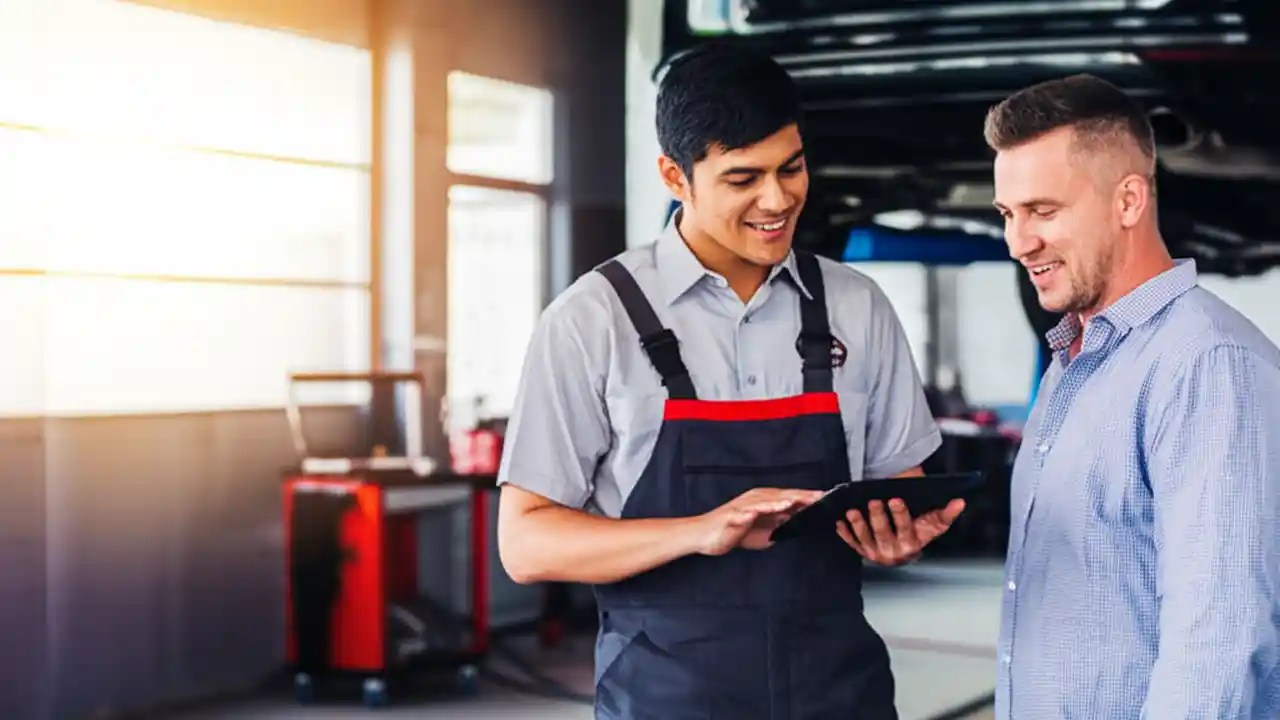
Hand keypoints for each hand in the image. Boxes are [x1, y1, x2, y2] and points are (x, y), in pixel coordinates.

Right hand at [694, 488, 823, 555]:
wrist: (703, 536)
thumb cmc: (732, 533)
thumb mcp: (763, 534)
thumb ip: (779, 529)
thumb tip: (797, 527)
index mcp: (765, 502)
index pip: (791, 499)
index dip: (809, 499)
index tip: (827, 500)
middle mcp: (757, 499)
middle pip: (784, 496)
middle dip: (804, 496)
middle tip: (823, 496)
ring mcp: (746, 505)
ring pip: (770, 500)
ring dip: (787, 499)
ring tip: (804, 499)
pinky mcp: (735, 514)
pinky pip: (751, 510)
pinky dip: (764, 508)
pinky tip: (777, 508)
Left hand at [836, 498, 964, 565]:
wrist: (903, 552)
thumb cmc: (918, 533)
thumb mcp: (933, 526)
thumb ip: (946, 514)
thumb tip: (960, 502)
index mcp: (910, 543)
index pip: (905, 527)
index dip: (900, 514)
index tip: (895, 500)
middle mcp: (892, 551)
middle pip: (883, 533)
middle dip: (877, 517)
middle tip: (873, 502)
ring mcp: (875, 552)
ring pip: (865, 538)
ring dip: (858, 525)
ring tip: (852, 511)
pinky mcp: (862, 550)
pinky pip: (852, 543)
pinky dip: (845, 534)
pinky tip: (840, 522)